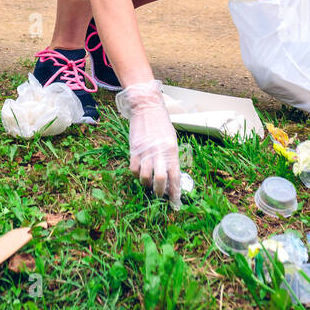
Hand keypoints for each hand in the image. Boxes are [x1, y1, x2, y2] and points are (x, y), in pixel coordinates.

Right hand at [116, 80, 182, 208]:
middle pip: (160, 180)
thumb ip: (172, 157)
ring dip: (147, 185)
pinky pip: (133, 169)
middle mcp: (159, 153)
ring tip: (149, 184)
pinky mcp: (133, 150)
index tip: (176, 202)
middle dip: (161, 193)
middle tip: (160, 196)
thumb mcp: (172, 140)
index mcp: (172, 150)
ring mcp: (145, 152)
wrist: (146, 108)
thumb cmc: (161, 124)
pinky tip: (140, 173)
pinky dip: (136, 175)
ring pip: (144, 177)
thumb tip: (172, 176)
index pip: (175, 176)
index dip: (176, 192)